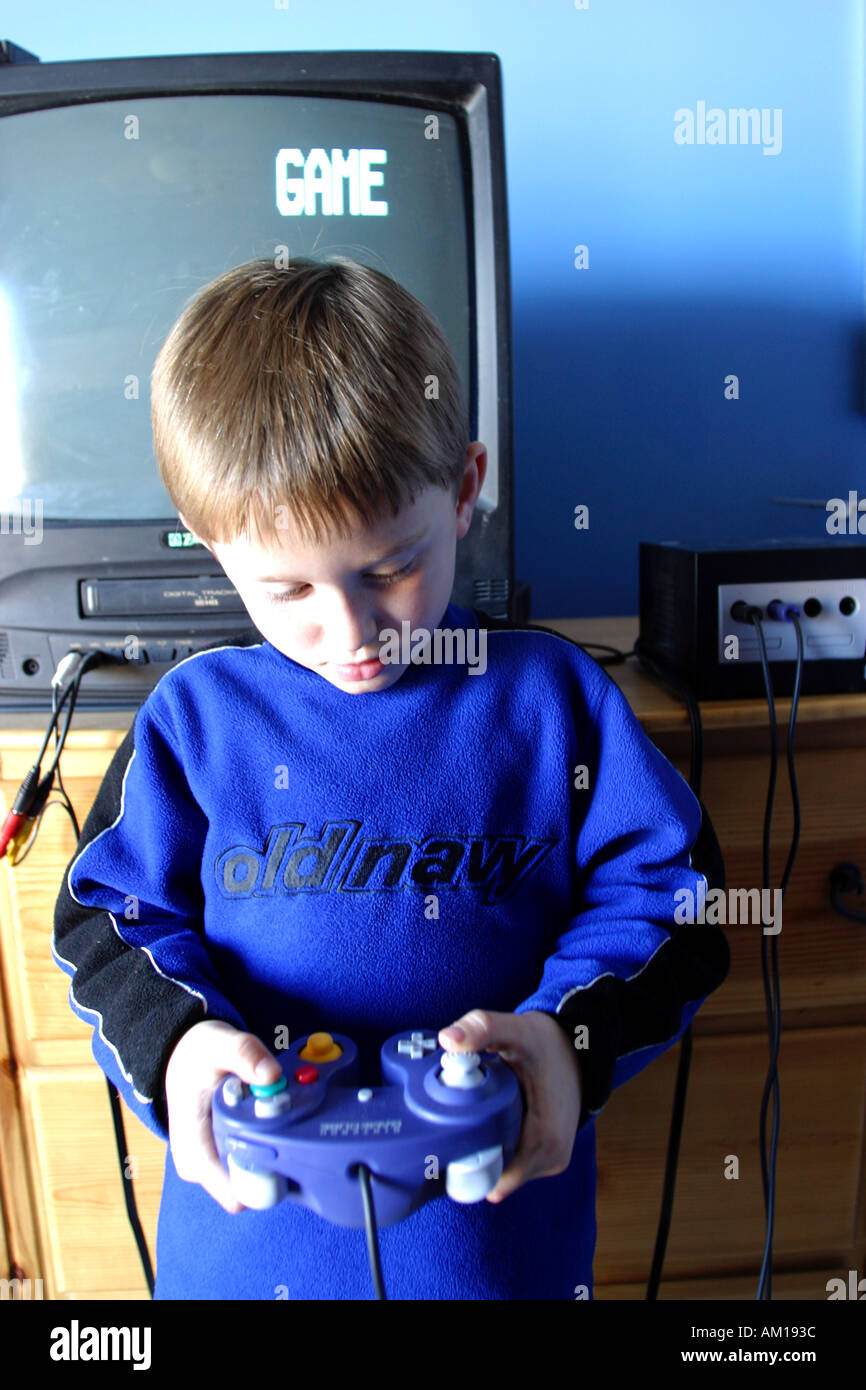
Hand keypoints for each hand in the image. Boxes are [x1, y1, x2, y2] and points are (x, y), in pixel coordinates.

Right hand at [163, 1019, 282, 1212]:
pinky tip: (268, 1119)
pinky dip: (265, 1145)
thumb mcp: (218, 1044)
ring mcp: (210, 1165)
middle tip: (287, 1121)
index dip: (268, 1176)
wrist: (181, 1055)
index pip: (236, 1195)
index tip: (286, 1142)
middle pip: (251, 1189)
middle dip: (276, 1160)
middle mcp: (200, 1167)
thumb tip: (272, 1075)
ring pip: (254, 1177)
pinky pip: (250, 1164)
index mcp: (195, 1151)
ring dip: (272, 1150)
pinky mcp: (220, 1157)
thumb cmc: (196, 1054)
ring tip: (275, 1114)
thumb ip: (245, 1055)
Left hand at [438, 1009, 581, 1202]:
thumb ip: (483, 1029)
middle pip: (497, 1177)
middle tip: (460, 1120)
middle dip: (475, 1154)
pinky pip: (515, 1164)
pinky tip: (495, 1121)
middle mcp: (552, 1157)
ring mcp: (553, 1160)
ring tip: (480, 1117)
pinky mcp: (550, 1155)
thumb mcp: (517, 1031)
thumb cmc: (549, 1043)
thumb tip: (448, 1038)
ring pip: (505, 1172)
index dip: (467, 1163)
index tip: (450, 1137)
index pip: (494, 1179)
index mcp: (545, 1140)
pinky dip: (502, 1147)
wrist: (580, 1049)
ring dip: (489, 1150)